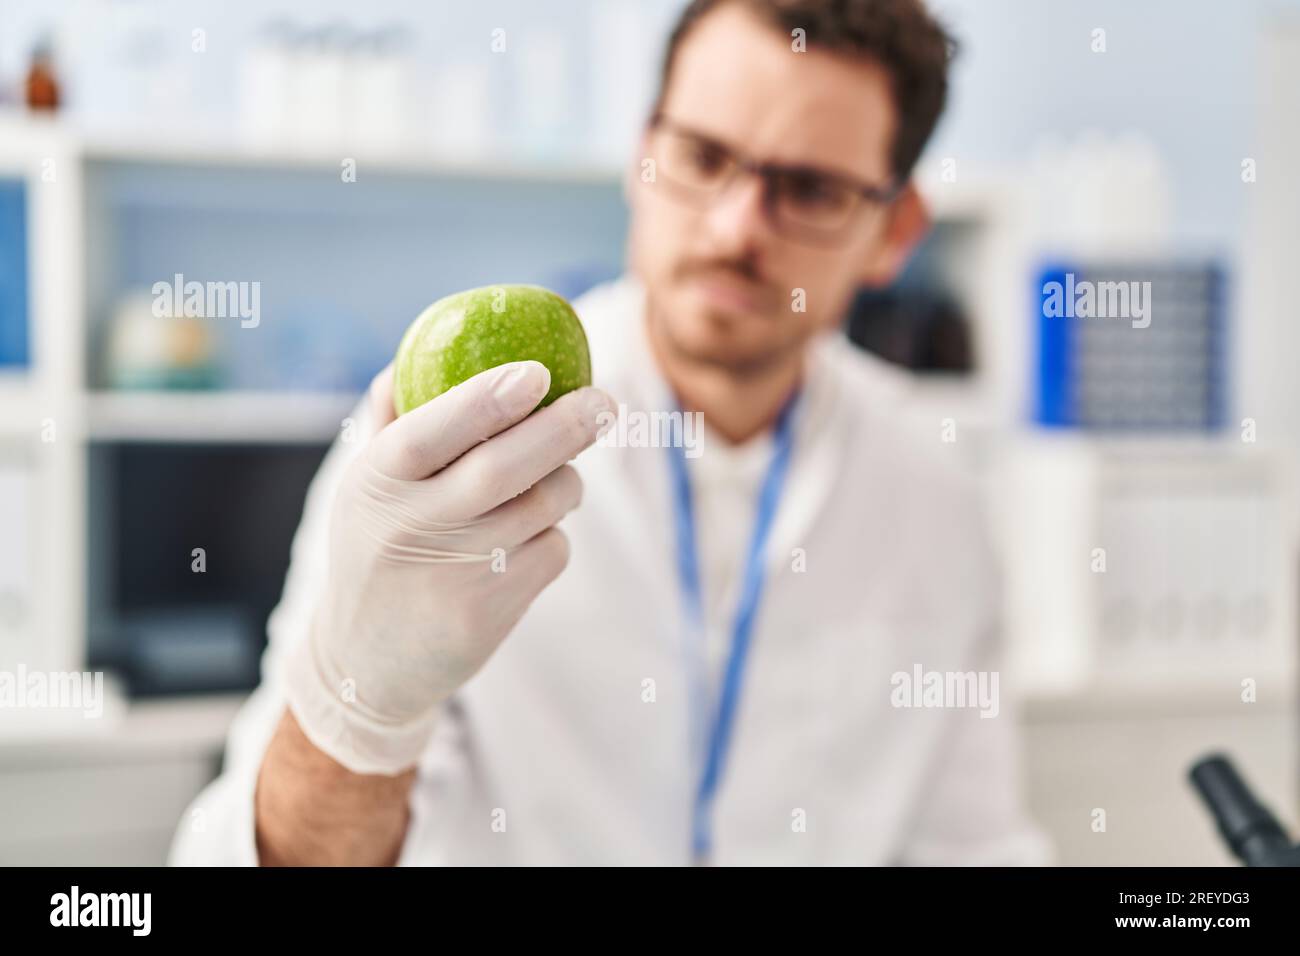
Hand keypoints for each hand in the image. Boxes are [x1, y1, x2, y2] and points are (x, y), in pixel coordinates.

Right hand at [284, 360, 614, 774]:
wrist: (368, 664)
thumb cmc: (375, 551)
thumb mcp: (362, 487)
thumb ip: (391, 421)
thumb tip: (421, 350)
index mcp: (378, 482)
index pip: (431, 431)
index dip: (486, 400)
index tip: (536, 373)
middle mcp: (416, 526)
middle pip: (505, 468)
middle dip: (565, 427)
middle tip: (603, 401)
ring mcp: (456, 573)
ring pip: (544, 506)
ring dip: (565, 481)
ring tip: (552, 475)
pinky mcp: (492, 612)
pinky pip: (553, 549)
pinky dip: (553, 534)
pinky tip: (523, 541)